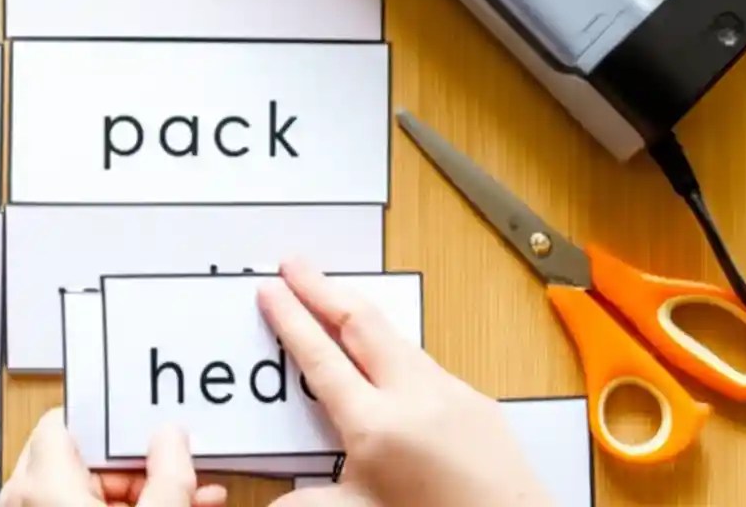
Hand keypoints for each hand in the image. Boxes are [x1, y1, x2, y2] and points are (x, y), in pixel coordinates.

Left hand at [0, 408, 227, 506]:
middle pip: (84, 457)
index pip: (66, 418)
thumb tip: (171, 437)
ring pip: (86, 489)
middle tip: (178, 468)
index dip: (111, 419)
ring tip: (190, 496)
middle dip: (139, 464)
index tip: (147, 424)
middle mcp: (25, 500)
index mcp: (40, 484)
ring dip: (139, 490)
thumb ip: (170, 474)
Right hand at [258, 261, 554, 506]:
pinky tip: (384, 353)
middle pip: (359, 323)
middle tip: (293, 263)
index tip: (271, 290)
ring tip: (332, 297)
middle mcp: (412, 396)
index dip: (291, 319)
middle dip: (321, 288)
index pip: (320, 358)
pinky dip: (393, 347)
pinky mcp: (474, 399)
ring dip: (358, 313)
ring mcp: (448, 391)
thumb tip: (276, 501)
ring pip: (394, 337)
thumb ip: (310, 501)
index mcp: (375, 426)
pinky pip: (423, 362)